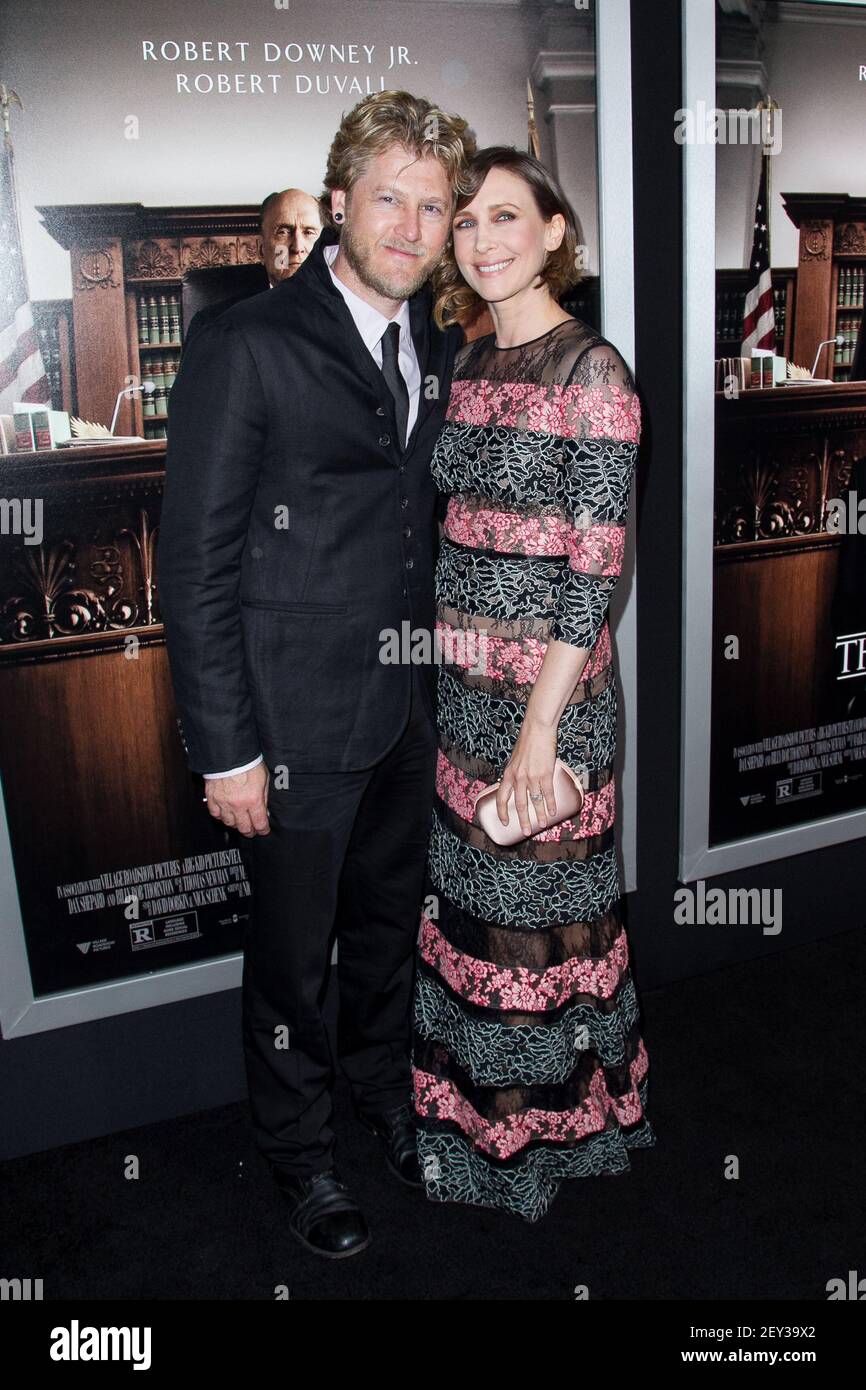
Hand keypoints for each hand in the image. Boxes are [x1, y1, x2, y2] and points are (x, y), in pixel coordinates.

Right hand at [204, 762, 270, 835]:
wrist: (229, 753)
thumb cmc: (247, 763)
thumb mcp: (264, 779)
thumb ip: (264, 797)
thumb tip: (265, 810)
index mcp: (253, 800)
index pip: (259, 823)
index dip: (263, 830)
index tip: (263, 830)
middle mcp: (238, 805)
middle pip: (244, 827)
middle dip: (250, 831)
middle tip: (252, 830)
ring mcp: (223, 802)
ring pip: (229, 823)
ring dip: (235, 824)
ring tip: (239, 822)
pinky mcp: (212, 798)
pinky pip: (215, 814)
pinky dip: (220, 816)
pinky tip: (225, 814)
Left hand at [496, 718, 557, 836]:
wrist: (537, 729)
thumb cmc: (527, 742)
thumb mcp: (515, 759)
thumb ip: (516, 773)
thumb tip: (519, 784)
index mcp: (508, 774)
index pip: (501, 798)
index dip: (502, 812)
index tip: (505, 822)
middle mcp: (518, 778)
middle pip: (519, 804)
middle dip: (523, 820)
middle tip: (526, 831)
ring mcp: (531, 777)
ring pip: (535, 801)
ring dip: (540, 815)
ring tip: (542, 825)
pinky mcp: (545, 774)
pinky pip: (548, 793)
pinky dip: (551, 804)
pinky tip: (554, 811)